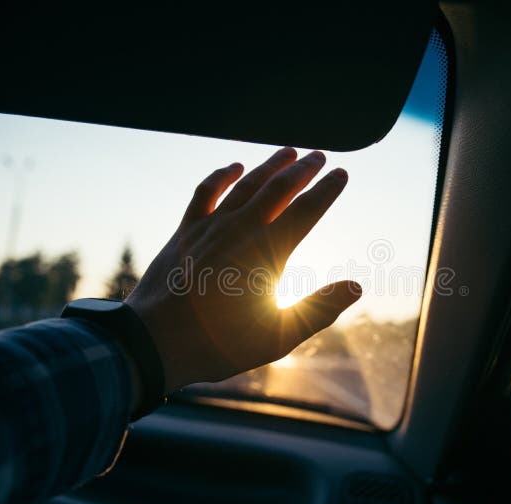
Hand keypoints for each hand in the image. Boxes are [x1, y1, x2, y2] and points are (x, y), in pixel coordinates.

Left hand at [125, 147, 361, 392]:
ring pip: (246, 184)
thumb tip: (356, 288)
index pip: (307, 211)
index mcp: (268, 253)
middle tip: (321, 156)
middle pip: (279, 188)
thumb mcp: (277, 336)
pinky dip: (222, 175)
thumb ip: (318, 310)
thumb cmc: (217, 344)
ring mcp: (211, 226)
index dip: (327, 190)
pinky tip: (234, 167)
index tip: (342, 173)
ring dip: (269, 165)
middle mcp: (242, 230)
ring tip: (289, 151)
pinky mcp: (186, 230)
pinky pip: (206, 192)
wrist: (154, 341)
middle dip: (304, 169)